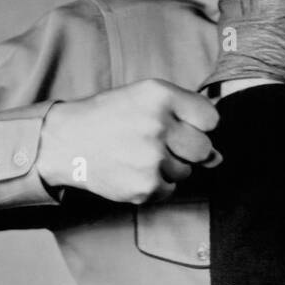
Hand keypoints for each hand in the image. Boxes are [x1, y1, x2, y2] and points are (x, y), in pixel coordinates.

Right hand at [36, 79, 219, 203]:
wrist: (65, 142)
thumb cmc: (110, 117)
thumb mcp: (145, 97)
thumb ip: (186, 115)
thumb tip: (218, 157)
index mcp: (160, 95)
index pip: (211, 119)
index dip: (198, 124)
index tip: (180, 125)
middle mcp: (158, 125)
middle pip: (204, 148)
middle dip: (188, 149)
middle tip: (160, 143)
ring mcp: (152, 159)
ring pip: (187, 171)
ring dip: (170, 166)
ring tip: (140, 154)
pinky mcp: (145, 187)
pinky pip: (170, 189)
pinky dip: (156, 183)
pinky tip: (134, 170)